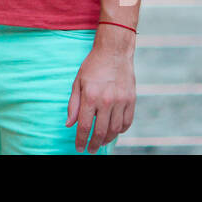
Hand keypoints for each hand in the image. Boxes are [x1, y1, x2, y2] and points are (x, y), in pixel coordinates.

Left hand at [66, 37, 135, 152]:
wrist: (114, 52)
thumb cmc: (93, 66)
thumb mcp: (77, 83)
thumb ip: (73, 105)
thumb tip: (69, 124)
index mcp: (90, 96)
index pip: (84, 126)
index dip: (81, 140)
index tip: (79, 148)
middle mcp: (106, 100)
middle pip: (101, 132)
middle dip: (94, 144)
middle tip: (90, 149)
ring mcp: (121, 101)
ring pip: (115, 130)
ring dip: (108, 139)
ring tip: (101, 141)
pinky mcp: (131, 100)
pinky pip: (127, 122)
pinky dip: (120, 130)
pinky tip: (114, 131)